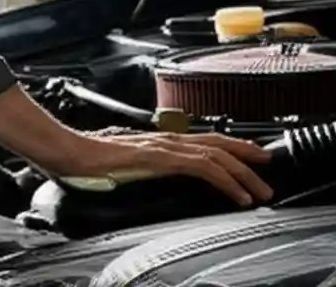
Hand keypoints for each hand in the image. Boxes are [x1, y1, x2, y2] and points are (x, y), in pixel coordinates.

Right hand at [64, 131, 273, 206]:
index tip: (251, 161)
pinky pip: (203, 168)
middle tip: (268, 174)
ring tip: (260, 191)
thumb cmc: (86, 162)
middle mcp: (166, 140)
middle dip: (247, 157)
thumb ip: (140, 170)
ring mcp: (164, 147)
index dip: (231, 148)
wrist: (67, 153)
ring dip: (244, 173)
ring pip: (217, 154)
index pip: (203, 141)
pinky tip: (238, 195)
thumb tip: (148, 178)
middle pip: (218, 143)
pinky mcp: (161, 159)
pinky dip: (226, 180)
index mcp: (158, 142)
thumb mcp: (122, 167)